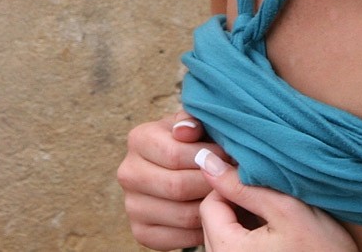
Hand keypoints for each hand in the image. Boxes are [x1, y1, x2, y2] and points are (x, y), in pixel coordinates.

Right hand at [117, 112, 225, 249]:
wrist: (184, 170)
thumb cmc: (196, 143)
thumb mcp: (196, 125)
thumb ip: (193, 121)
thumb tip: (187, 131)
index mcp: (138, 139)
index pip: (175, 154)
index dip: (209, 158)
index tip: (229, 157)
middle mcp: (128, 172)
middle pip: (177, 187)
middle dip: (212, 185)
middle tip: (233, 181)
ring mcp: (132, 205)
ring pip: (183, 215)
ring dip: (211, 209)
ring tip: (228, 197)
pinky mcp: (141, 232)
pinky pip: (179, 239)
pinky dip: (203, 230)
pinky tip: (214, 215)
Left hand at [196, 149, 356, 251]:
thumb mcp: (288, 210)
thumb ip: (244, 185)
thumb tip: (205, 159)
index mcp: (226, 250)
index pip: (210, 202)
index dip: (235, 185)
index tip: (263, 181)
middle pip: (215, 219)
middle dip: (239, 203)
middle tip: (274, 198)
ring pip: (227, 231)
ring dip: (247, 219)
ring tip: (278, 216)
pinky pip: (239, 246)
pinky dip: (254, 235)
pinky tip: (278, 234)